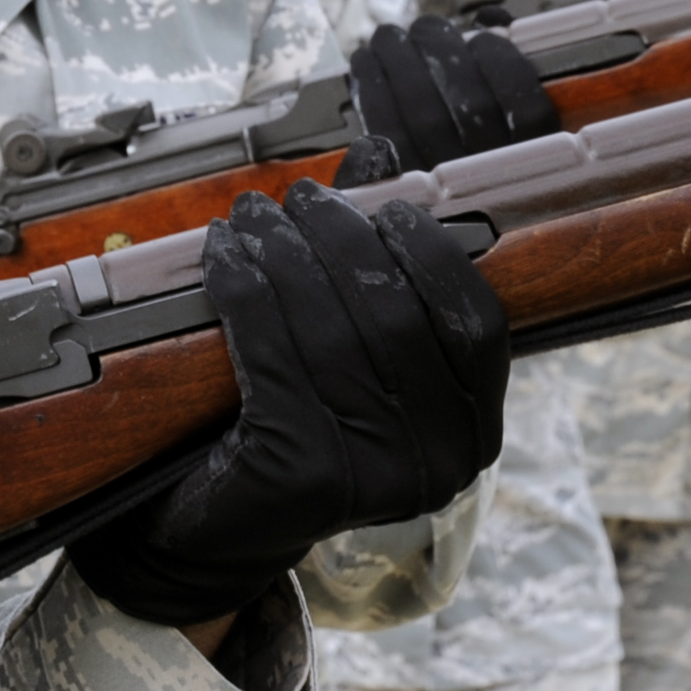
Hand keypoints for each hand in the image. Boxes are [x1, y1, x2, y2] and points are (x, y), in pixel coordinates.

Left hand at [71, 183, 507, 627]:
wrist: (214, 533)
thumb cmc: (294, 430)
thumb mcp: (350, 350)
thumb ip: (378, 262)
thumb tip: (384, 157)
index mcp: (473, 434)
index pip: (476, 324)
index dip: (433, 253)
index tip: (389, 205)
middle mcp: (440, 465)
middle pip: (399, 316)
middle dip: (345, 240)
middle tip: (300, 197)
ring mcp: (377, 478)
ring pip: (332, 329)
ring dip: (286, 254)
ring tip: (254, 216)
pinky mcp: (306, 475)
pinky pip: (273, 353)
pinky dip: (245, 291)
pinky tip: (224, 257)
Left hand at [340, 17, 561, 184]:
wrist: (422, 233)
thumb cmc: (470, 157)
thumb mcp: (501, 121)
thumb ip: (502, 69)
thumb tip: (490, 20)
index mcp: (530, 164)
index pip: (530, 111)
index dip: (504, 62)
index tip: (485, 35)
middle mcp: (491, 183)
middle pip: (472, 107)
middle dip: (443, 51)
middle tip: (424, 27)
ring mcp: (444, 192)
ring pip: (427, 117)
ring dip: (402, 63)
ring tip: (389, 37)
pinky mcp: (397, 192)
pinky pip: (386, 135)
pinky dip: (373, 91)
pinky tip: (365, 64)